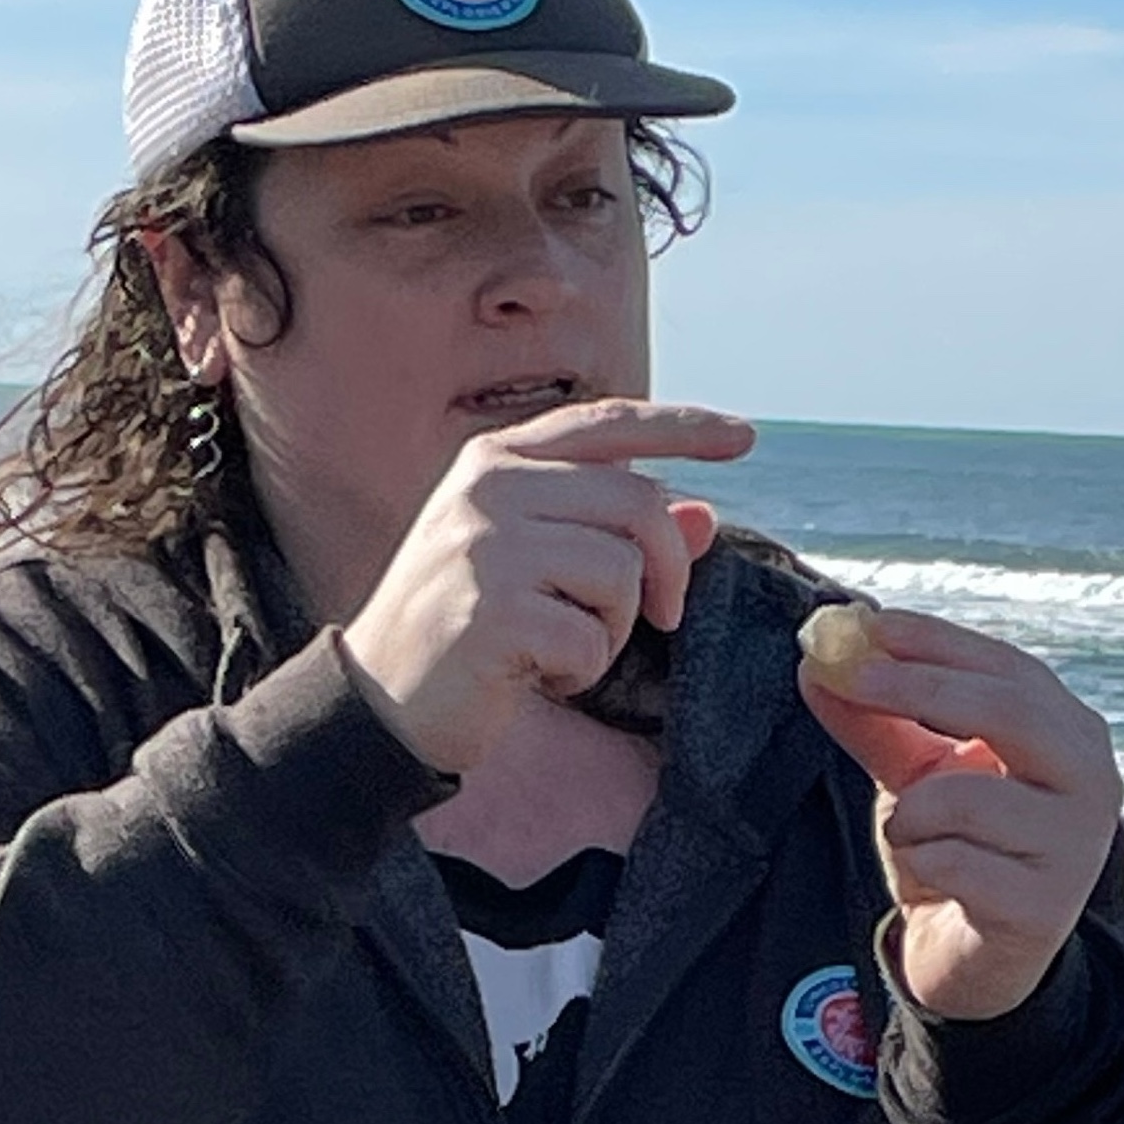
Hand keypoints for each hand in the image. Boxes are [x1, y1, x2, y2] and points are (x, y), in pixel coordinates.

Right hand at [342, 398, 755, 774]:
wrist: (379, 700)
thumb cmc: (463, 629)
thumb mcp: (535, 564)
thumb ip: (611, 532)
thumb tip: (701, 515)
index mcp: (496, 460)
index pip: (608, 423)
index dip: (682, 426)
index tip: (744, 436)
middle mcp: (490, 488)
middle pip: (637, 504)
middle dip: (667, 570)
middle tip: (664, 618)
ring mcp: (487, 547)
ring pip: (621, 574)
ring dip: (613, 629)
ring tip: (563, 647)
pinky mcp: (493, 612)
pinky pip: (590, 640)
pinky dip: (580, 672)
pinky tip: (535, 676)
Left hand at [797, 608, 1123, 1022]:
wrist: (977, 961)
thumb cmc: (960, 852)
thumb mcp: (918, 776)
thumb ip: (878, 722)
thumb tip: (819, 662)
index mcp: (1069, 735)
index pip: (1008, 667)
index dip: (936, 641)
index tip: (865, 625)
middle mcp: (1091, 782)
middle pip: (1010, 710)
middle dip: (917, 688)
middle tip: (846, 675)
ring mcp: (1074, 848)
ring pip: (967, 797)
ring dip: (908, 812)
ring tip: (905, 832)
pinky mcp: (1042, 909)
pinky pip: (952, 863)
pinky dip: (918, 863)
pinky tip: (930, 879)